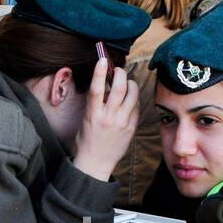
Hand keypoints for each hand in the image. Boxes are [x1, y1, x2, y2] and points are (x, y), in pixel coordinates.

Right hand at [71, 58, 139, 181]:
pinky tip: (130, 97)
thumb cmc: (87, 139)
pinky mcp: (131, 128)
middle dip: (120, 74)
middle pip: (118, 88)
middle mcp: (108, 117)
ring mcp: (122, 123)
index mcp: (93, 115)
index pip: (97, 89)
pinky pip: (137, 107)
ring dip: (131, 84)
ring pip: (132, 95)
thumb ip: (96, 103)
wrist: (95, 162)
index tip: (102, 60)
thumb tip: (105, 85)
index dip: (99, 72)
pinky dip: (134, 98)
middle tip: (118, 70)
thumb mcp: (86, 119)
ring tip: (127, 82)